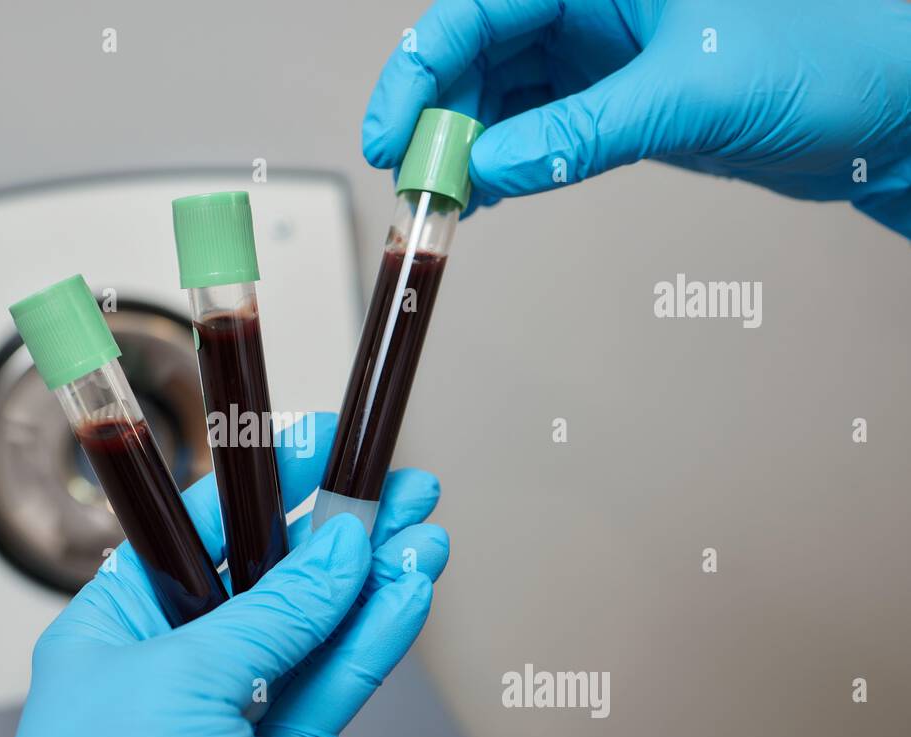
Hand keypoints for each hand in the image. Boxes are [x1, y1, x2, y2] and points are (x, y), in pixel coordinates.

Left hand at [0, 412, 449, 736]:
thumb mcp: (181, 684)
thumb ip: (271, 615)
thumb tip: (337, 549)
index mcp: (120, 620)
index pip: (202, 527)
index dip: (266, 480)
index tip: (322, 442)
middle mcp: (173, 660)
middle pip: (271, 575)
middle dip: (341, 530)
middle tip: (402, 490)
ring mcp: (226, 715)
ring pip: (313, 633)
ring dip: (374, 585)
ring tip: (425, 538)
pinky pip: (330, 692)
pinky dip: (374, 647)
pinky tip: (409, 602)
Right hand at [363, 0, 910, 236]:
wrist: (894, 108)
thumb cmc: (832, 53)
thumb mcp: (689, 89)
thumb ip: (578, 131)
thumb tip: (489, 168)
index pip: (481, 7)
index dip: (422, 68)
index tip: (392, 133)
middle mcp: (593, 4)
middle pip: (478, 51)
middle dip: (437, 115)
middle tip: (414, 179)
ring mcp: (603, 54)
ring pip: (501, 95)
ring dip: (464, 148)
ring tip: (440, 200)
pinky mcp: (615, 102)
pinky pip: (536, 130)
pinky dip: (504, 165)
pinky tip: (482, 197)